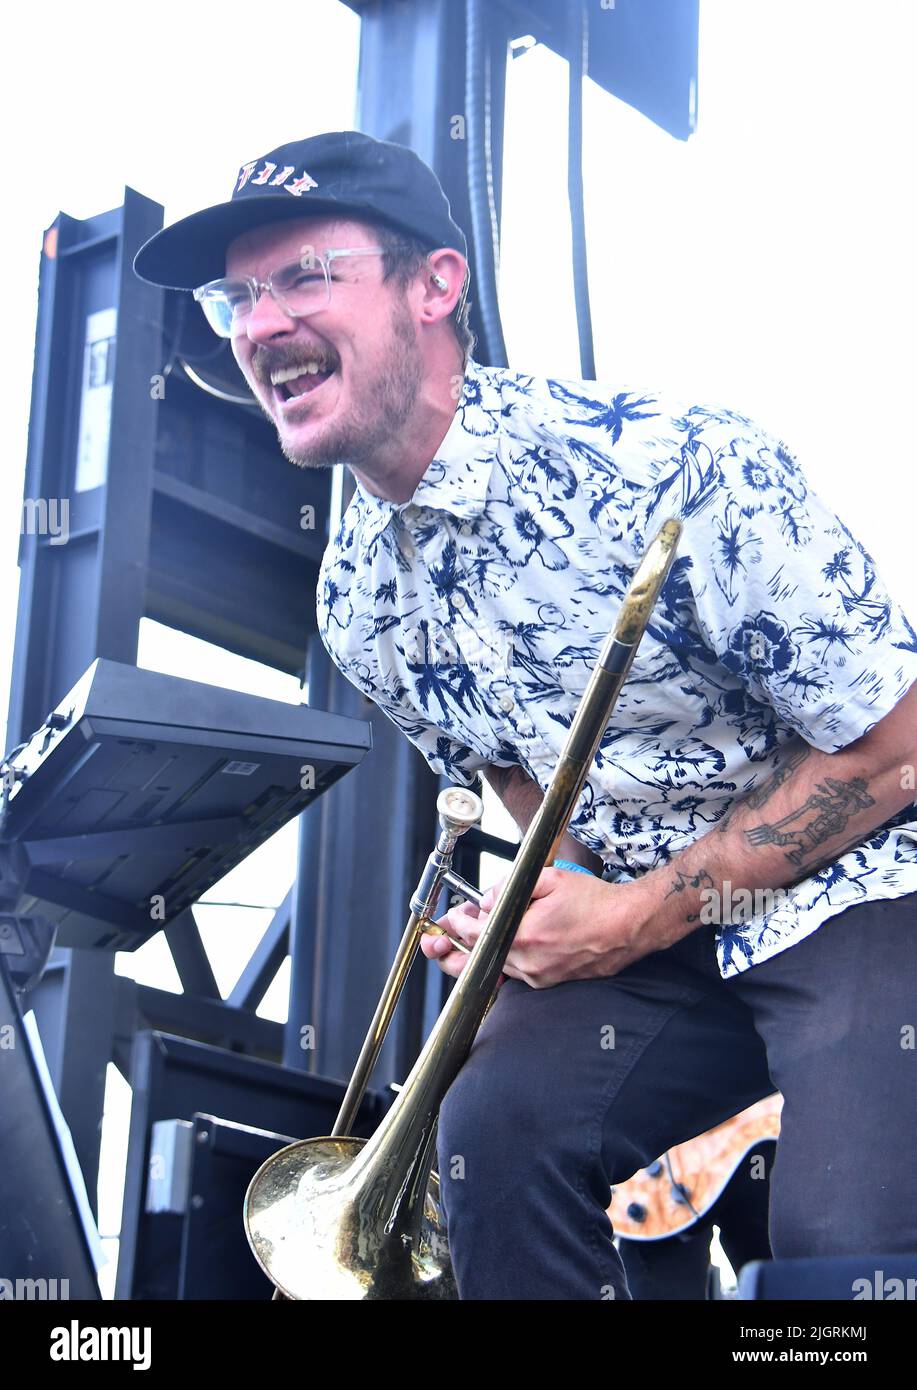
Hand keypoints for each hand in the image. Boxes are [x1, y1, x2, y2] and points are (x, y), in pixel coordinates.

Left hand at [418, 868, 659, 988]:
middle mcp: (529, 962)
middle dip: (455, 948)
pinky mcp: (550, 982)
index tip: (454, 915)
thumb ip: (511, 887)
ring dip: (479, 956)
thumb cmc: (595, 901)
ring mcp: (540, 976)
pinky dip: (503, 964)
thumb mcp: (549, 879)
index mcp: (525, 935)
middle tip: (439, 942)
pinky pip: (516, 975)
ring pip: (496, 969)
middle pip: (479, 958)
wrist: (629, 926)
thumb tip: (486, 900)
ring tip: (463, 945)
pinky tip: (497, 954)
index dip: (458, 923)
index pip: (476, 933)